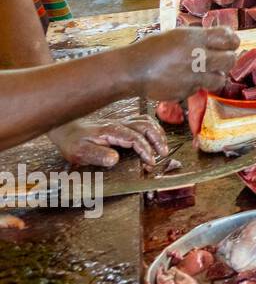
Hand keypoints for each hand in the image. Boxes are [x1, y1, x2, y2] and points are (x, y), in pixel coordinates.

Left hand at [49, 116, 167, 167]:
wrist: (65, 129)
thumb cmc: (72, 141)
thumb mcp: (80, 152)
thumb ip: (98, 155)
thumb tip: (115, 158)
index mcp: (111, 131)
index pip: (135, 138)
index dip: (145, 150)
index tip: (150, 162)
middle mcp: (119, 124)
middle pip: (146, 126)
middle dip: (157, 139)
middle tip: (163, 153)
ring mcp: (121, 122)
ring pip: (146, 122)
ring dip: (157, 133)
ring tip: (162, 146)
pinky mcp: (121, 124)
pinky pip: (142, 121)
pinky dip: (152, 128)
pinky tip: (154, 137)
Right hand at [127, 27, 238, 101]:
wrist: (133, 69)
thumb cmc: (153, 49)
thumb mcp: (177, 35)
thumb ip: (199, 38)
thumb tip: (222, 39)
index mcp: (195, 38)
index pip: (228, 37)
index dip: (232, 40)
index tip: (231, 43)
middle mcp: (197, 56)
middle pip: (230, 59)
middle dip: (228, 59)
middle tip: (222, 59)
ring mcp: (193, 75)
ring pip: (220, 79)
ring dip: (216, 76)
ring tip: (206, 72)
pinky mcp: (187, 91)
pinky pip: (201, 89)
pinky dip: (197, 85)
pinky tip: (186, 80)